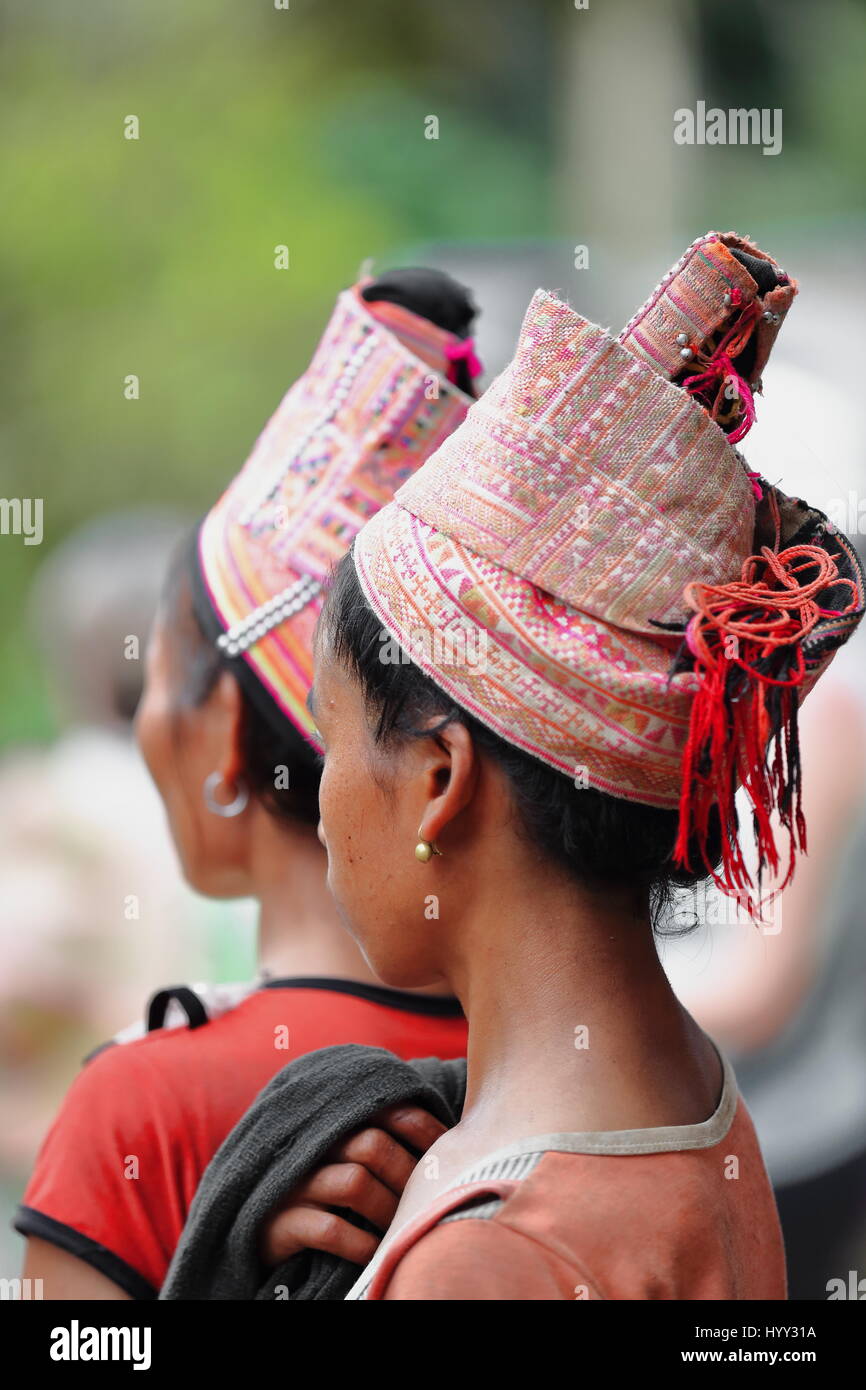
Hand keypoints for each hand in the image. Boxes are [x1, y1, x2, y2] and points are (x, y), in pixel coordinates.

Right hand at [259, 1104, 445, 1268]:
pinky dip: (361, 1243)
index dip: (424, 1129)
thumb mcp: (348, 1157)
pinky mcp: (280, 1223)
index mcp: (336, 1124)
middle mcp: (314, 1148)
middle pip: (372, 1145)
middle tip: (425, 1201)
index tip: (451, 1152)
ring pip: (354, 1183)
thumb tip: (453, 1142)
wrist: (256, 1228)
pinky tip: (374, 1252)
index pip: (390, 1110)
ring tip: (401, 1228)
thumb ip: (386, 1142)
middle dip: (407, 1174)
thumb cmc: (322, 1193)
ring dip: (387, 1209)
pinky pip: (330, 1229)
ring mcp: (295, 1184)